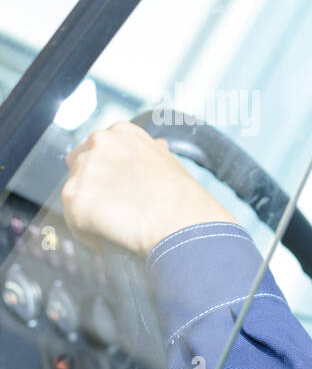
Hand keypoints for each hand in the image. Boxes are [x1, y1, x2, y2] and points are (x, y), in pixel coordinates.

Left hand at [61, 121, 237, 259]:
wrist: (180, 222)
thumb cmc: (182, 198)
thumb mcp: (169, 163)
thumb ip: (150, 154)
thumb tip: (157, 145)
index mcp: (121, 132)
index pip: (99, 147)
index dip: (109, 170)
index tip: (121, 187)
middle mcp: (98, 143)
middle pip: (79, 164)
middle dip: (93, 185)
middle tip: (118, 208)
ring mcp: (83, 169)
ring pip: (75, 192)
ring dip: (91, 209)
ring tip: (121, 225)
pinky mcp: (72, 196)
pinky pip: (74, 219)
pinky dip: (89, 231)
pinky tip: (115, 236)